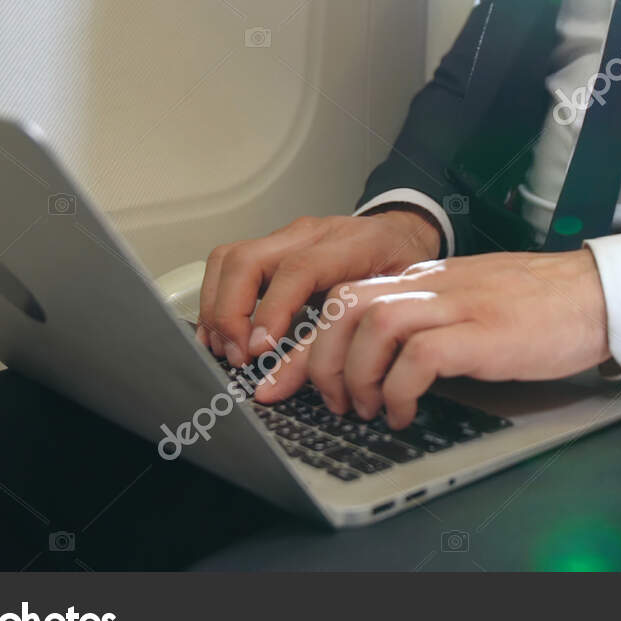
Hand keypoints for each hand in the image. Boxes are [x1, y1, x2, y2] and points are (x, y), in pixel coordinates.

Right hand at [197, 209, 440, 366]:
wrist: (403, 237)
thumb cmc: (400, 272)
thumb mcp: (383, 309)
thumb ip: (330, 345)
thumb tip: (280, 386)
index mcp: (349, 245)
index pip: (297, 271)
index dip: (271, 311)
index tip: (259, 350)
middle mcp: (311, 234)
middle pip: (247, 259)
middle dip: (230, 313)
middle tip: (240, 357)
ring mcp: (287, 236)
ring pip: (228, 258)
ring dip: (217, 307)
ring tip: (228, 349)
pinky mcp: (272, 246)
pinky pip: (228, 263)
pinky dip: (216, 298)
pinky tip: (222, 333)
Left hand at [253, 249, 610, 427]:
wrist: (597, 294)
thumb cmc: (539, 306)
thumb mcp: (469, 303)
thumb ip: (426, 318)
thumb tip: (382, 360)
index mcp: (424, 279)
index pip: (343, 298)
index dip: (302, 343)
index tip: (278, 381)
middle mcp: (430, 286)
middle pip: (343, 307)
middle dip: (318, 361)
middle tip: (331, 403)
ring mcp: (456, 305)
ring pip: (371, 326)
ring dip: (355, 376)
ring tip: (366, 409)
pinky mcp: (481, 333)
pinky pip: (419, 358)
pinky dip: (398, 390)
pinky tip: (403, 412)